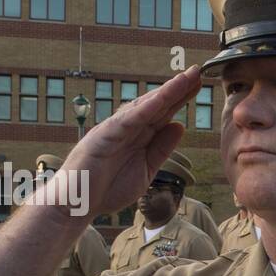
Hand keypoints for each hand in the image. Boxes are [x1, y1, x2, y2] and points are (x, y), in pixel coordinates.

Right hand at [41, 66, 201, 220]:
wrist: (76, 204)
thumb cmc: (107, 188)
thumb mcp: (146, 168)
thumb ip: (161, 148)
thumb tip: (180, 125)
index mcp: (138, 136)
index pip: (163, 113)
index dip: (180, 99)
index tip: (198, 85)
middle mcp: (127, 128)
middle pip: (156, 105)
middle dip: (177, 89)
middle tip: (197, 71)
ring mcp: (115, 131)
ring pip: (143, 107)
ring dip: (164, 92)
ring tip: (184, 78)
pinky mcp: (103, 137)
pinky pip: (126, 121)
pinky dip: (143, 109)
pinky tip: (160, 99)